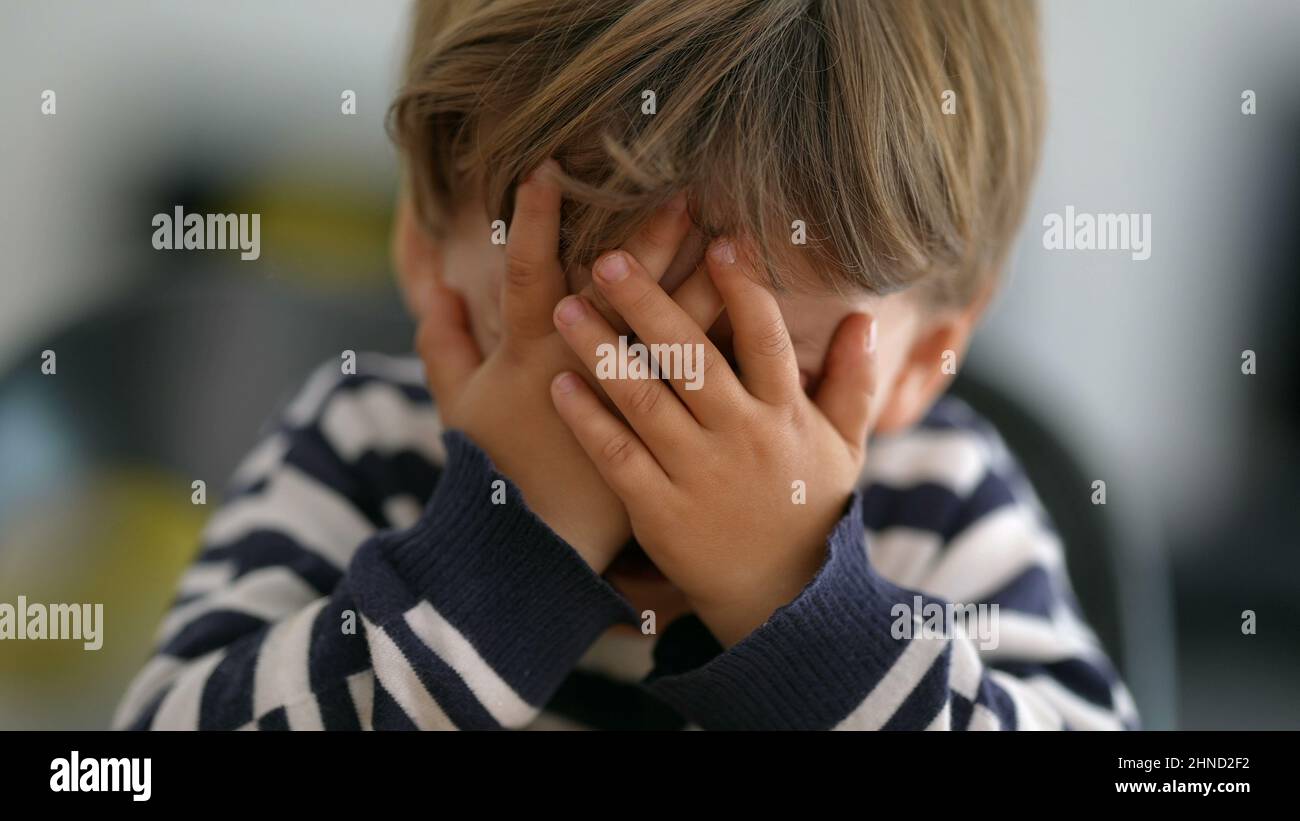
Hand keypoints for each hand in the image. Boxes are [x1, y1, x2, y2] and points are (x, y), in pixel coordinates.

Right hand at [414, 160, 705, 571]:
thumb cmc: (493, 471)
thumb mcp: (456, 406)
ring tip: (735, 237)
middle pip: (623, 297)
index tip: (548, 169)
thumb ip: (443, 344)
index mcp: (531, 354)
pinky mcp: (666, 436)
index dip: (536, 221)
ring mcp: (633, 405)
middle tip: (681, 192)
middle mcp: (587, 370)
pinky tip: (756, 318)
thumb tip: (435, 288)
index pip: (532, 274)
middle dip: (651, 240)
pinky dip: (729, 352)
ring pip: (676, 334)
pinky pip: (703, 387)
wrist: (537, 547)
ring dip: (707, 284)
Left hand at [548, 238, 877, 644]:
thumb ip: (854, 382)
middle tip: (609, 259)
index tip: (718, 241)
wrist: (785, 600)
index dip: (743, 289)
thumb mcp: (845, 447)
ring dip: (602, 350)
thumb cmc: (810, 510)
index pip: (765, 339)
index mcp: (785, 415)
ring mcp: (697, 474)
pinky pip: (617, 456)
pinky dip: (587, 420)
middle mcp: (741, 437)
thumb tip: (862, 317)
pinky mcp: (659, 510)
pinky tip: (560, 385)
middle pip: (691, 359)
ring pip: (644, 400)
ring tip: (566, 307)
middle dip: (648, 304)